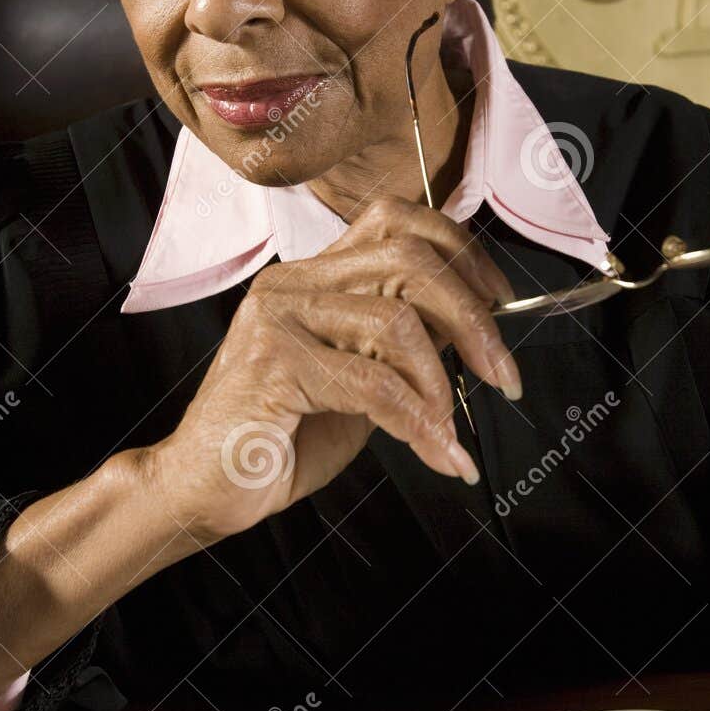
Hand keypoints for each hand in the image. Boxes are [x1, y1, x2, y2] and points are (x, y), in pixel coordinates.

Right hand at [140, 195, 519, 544]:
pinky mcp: (272, 362)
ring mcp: (277, 317)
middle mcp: (293, 282)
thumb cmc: (283, 439)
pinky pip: (372, 384)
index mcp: (314, 275)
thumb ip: (402, 348)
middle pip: (409, 260)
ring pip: (396, 322)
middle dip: (472, 318)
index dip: (460, 252)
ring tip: (445, 432)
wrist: (205, 490)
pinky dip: (419, 424)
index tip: (499, 302)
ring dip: (440, 385)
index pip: (396, 220)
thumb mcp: (361, 383)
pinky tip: (436, 453)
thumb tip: (473, 330)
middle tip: (503, 375)